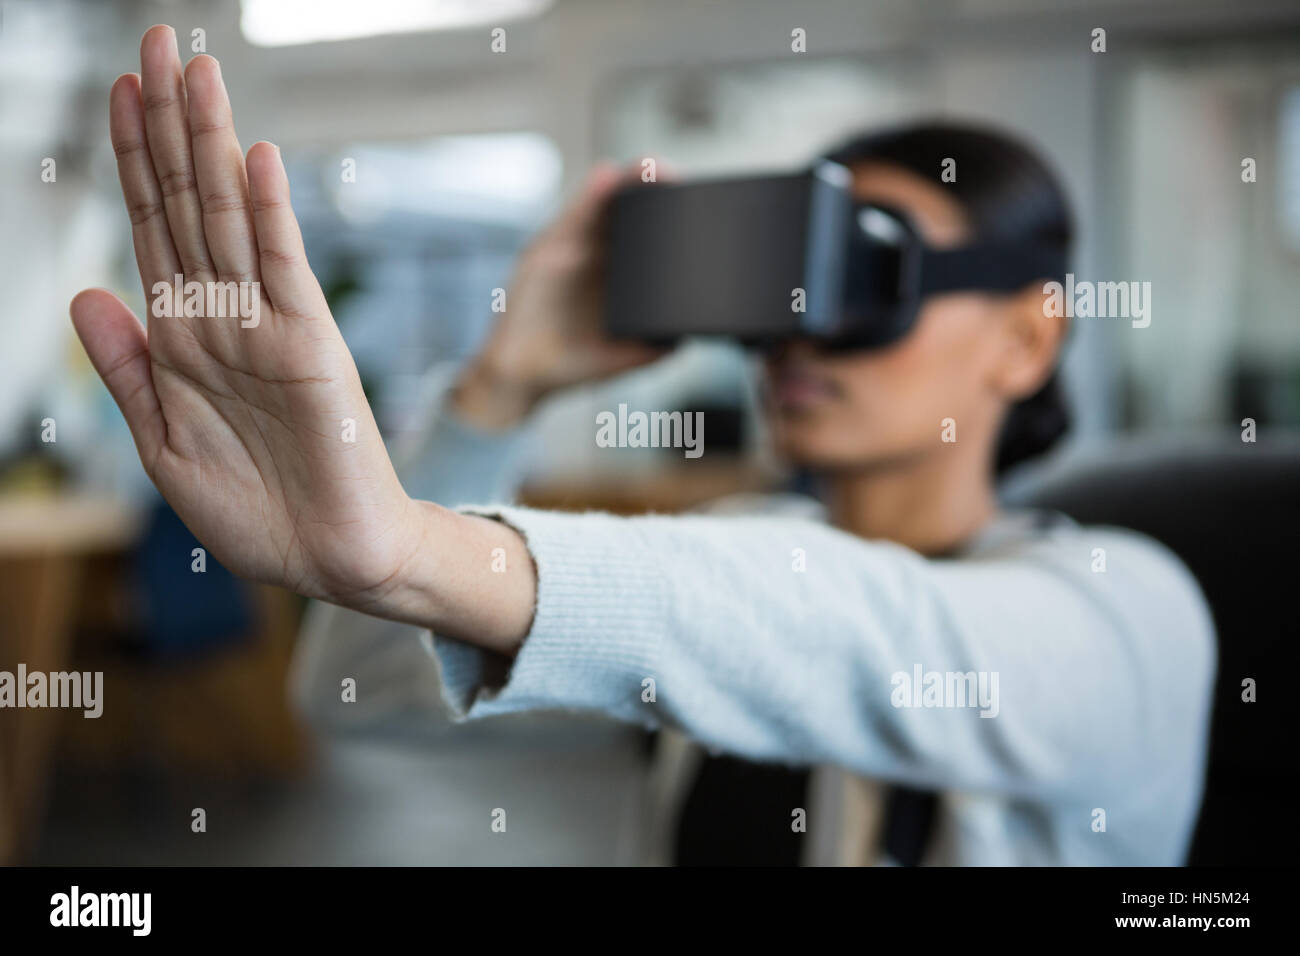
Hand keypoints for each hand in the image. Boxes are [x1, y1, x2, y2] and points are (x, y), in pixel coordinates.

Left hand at [71, 26, 427, 613]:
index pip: (153, 228)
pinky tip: (256, 159)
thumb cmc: (255, 512)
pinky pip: (284, 270)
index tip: (120, 91)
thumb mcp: (162, 445)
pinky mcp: (311, 348)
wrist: (328, 559)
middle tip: (158, 42)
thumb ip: (128, 371)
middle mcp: (224, 318)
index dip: (134, 159)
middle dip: (168, 122)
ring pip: (230, 218)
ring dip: (210, 142)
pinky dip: (270, 216)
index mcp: (184, 338)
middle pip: (189, 202)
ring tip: (197, 69)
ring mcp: (269, 327)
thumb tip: (83, 294)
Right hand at [451, 164, 666, 428]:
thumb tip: (684, 340)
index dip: (664, 215)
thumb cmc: (568, 363)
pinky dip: (589, 199)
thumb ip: (648, 349)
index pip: (642, 235)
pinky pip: (569, 220)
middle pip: (622, 211)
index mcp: (614, 275)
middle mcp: (592, 256)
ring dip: (623, 183)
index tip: (694, 200)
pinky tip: (608, 178)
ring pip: (597, 207)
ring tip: (650, 166)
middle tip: (672, 172)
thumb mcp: (616, 359)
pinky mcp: (543, 253)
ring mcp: (566, 250)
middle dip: (647, 187)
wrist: (518, 376)